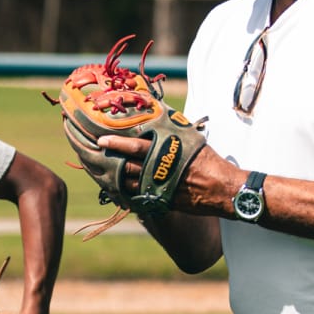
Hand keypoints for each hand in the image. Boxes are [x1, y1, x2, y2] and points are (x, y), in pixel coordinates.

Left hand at [97, 134, 237, 215]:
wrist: (222, 189)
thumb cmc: (207, 160)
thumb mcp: (190, 139)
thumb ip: (171, 129)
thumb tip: (157, 112)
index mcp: (165, 152)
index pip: (135, 146)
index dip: (116, 143)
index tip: (101, 139)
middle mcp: (158, 171)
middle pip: (126, 166)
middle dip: (107, 161)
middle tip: (91, 155)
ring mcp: (157, 188)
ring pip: (127, 184)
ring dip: (111, 178)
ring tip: (97, 171)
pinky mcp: (159, 202)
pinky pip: (135, 198)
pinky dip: (122, 194)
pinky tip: (112, 190)